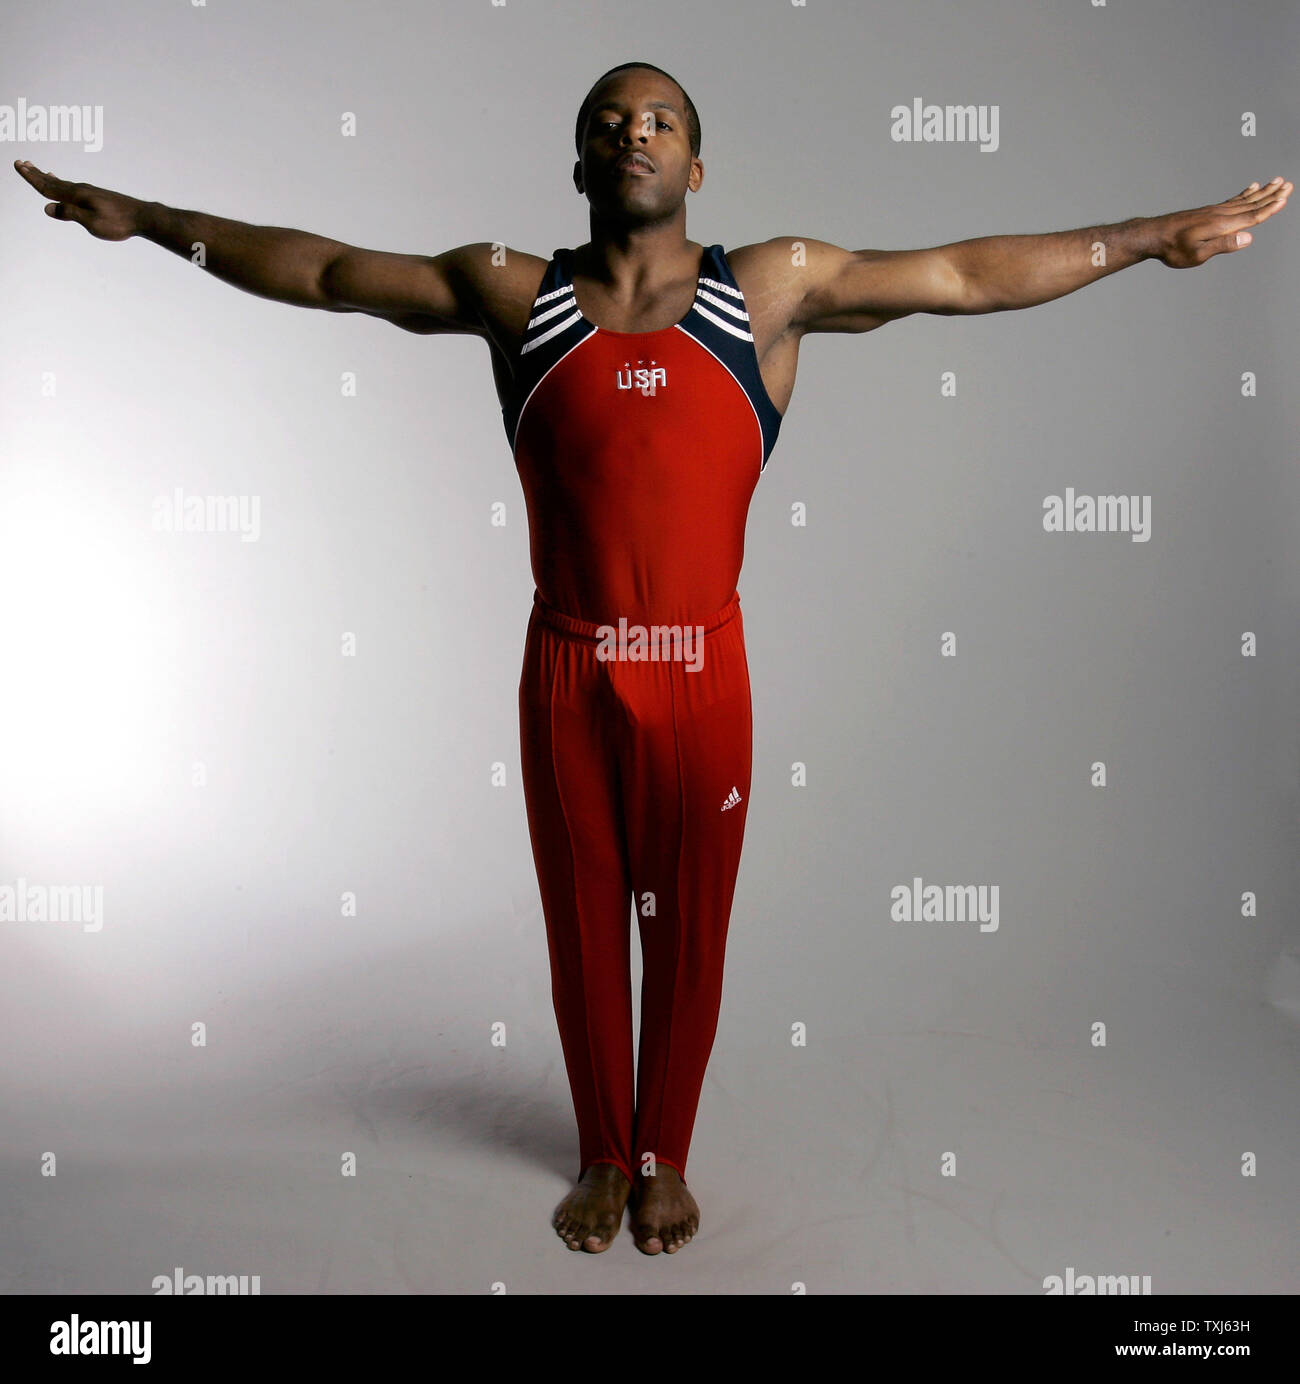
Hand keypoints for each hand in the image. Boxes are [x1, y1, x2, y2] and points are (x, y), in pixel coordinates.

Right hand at [13, 159, 146, 240]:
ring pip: (63, 184)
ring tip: (38, 170)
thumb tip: (47, 207)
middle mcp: (81, 190)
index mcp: (77, 195)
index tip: (18, 166)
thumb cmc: (118, 223)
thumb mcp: (92, 223)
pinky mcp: (96, 196)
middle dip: (36, 174)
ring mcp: (89, 192)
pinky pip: (73, 187)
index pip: (48, 187)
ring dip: (48, 177)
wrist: (141, 217)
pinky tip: (64, 184)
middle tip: (21, 163)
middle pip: (53, 182)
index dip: (32, 178)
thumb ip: (70, 213)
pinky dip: (63, 183)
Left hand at [1153, 177, 1290, 267]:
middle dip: (1271, 195)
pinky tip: (1251, 188)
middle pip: (1252, 204)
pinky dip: (1244, 194)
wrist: (1152, 235)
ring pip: (1244, 200)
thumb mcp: (1198, 254)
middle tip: (1289, 184)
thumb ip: (1223, 244)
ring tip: (1276, 182)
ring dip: (1262, 192)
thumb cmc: (1173, 249)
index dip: (1270, 208)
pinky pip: (1232, 200)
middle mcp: (1220, 214)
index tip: (1285, 198)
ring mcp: (1213, 211)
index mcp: (1221, 225)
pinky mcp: (1207, 211)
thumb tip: (1248, 236)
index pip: (1252, 216)